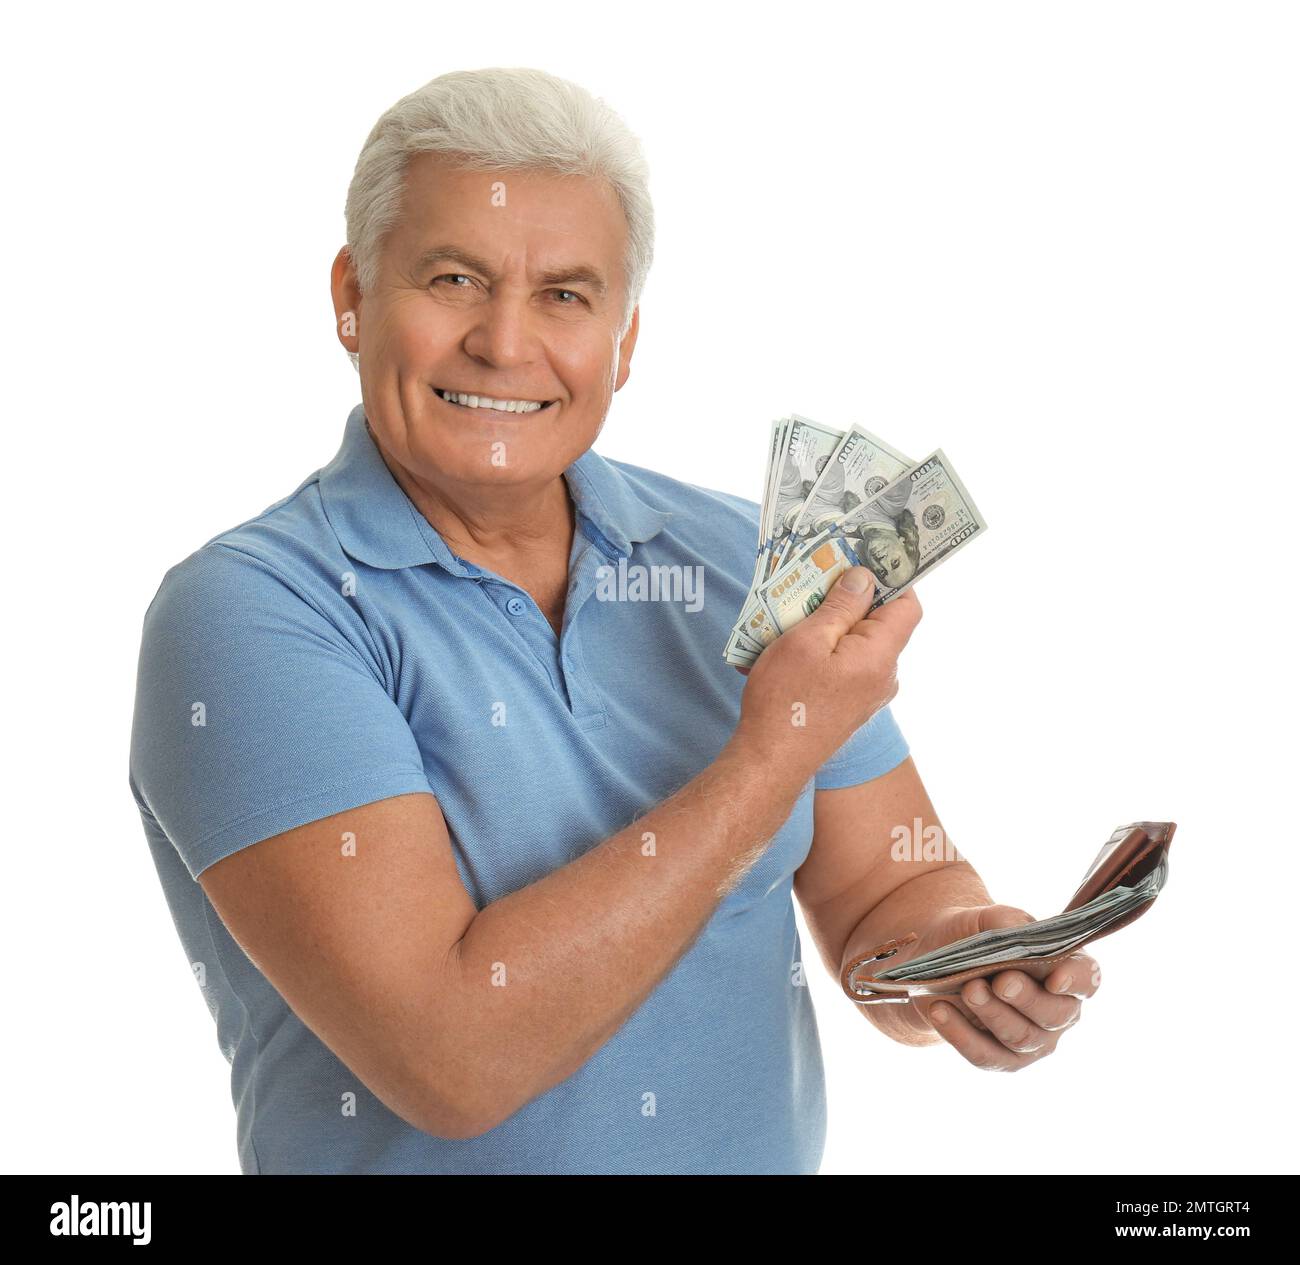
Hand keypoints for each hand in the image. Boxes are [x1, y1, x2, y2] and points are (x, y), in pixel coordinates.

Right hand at [728, 568, 921, 782]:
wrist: (771, 762)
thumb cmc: (785, 701)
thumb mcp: (807, 641)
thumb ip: (840, 607)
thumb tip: (864, 578)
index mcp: (879, 657)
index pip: (908, 606)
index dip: (892, 578)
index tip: (864, 558)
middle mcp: (883, 676)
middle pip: (880, 623)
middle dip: (849, 599)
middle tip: (813, 582)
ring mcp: (867, 694)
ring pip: (857, 644)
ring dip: (829, 625)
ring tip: (791, 617)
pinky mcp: (849, 706)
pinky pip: (844, 666)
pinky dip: (822, 651)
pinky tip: (787, 650)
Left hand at [899, 904, 1098, 1070]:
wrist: (937, 960)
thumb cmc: (975, 936)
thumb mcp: (988, 919)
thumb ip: (1009, 922)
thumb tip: (1018, 936)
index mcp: (1066, 970)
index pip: (1086, 978)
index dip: (1075, 980)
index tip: (1055, 978)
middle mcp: (1059, 1010)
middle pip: (1054, 1014)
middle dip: (1026, 998)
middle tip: (1000, 981)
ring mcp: (1034, 1040)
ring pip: (1021, 1037)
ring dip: (993, 1013)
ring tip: (967, 989)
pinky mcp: (1003, 1059)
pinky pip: (986, 1056)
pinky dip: (961, 1035)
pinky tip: (940, 1011)